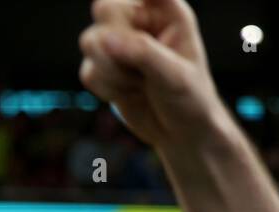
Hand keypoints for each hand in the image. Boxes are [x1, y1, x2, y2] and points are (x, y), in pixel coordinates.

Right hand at [78, 0, 222, 148]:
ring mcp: (118, 44)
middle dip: (116, 44)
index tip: (133, 33)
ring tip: (139, 83)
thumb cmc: (190, 98)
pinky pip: (87, 73)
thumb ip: (141, 52)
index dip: (126, 6)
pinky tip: (130, 93)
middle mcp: (139, 21)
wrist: (181, 133)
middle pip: (104, 9)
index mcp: (164, 10)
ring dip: (112, 71)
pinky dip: (106, 88)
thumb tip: (104, 39)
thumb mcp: (174, 74)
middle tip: (138, 65)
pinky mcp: (103, 68)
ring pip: (90, 42)